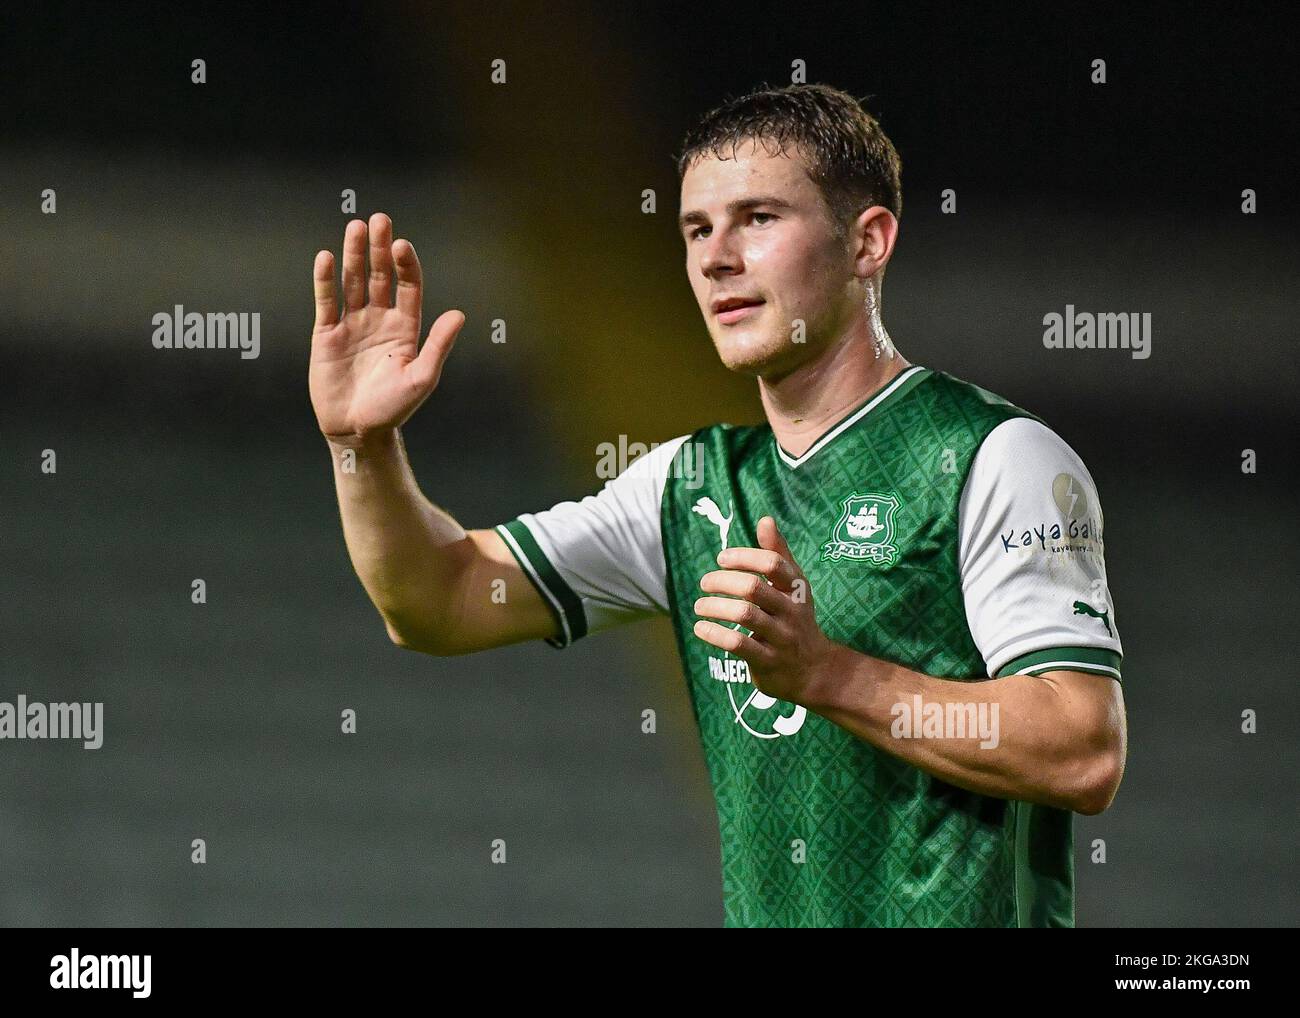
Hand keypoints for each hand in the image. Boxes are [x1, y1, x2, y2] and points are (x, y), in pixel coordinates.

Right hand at [309, 213, 466, 446]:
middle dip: (381, 249)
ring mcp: (353, 324)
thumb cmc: (393, 409)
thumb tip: (459, 315)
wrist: (357, 430)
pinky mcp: (327, 334)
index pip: (408, 287)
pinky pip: (326, 301)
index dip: (406, 266)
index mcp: (406, 328)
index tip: (402, 245)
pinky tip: (325, 257)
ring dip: (354, 255)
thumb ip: (438, 346)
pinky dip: (326, 279)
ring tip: (355, 227)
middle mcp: (380, 320)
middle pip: (381, 276)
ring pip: (354, 281)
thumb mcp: (422, 378)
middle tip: (380, 220)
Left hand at [692, 515, 841, 708]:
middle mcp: (791, 611)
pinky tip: (701, 628)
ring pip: (745, 615)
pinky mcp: (768, 661)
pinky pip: (739, 644)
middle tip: (705, 582)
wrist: (816, 672)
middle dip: (723, 581)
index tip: (722, 558)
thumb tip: (765, 519)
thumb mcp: (794, 587)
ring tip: (700, 605)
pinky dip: (715, 634)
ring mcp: (780, 638)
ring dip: (715, 607)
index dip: (743, 557)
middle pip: (754, 588)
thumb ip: (778, 554)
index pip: (772, 564)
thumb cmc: (796, 620)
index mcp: (796, 589)